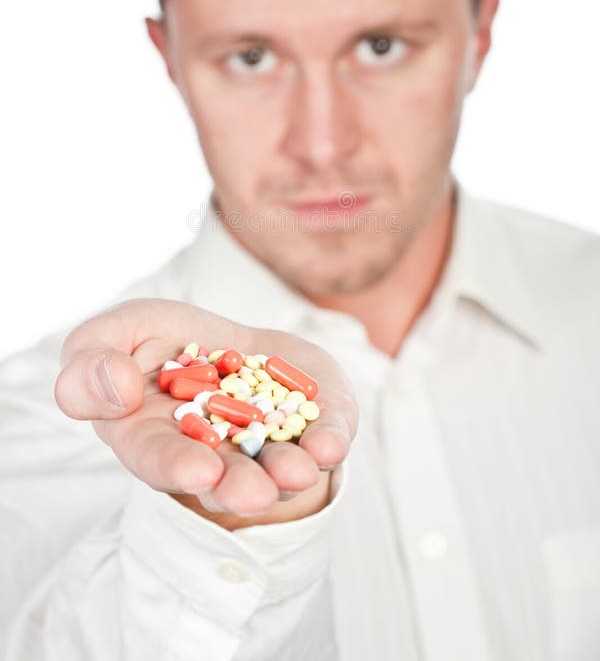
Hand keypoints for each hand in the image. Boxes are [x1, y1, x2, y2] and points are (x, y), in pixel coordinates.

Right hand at [55, 298, 357, 527]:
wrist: (226, 339)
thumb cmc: (157, 341)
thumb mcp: (112, 335)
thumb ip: (90, 365)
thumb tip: (117, 390)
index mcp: (156, 439)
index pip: (160, 459)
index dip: (177, 467)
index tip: (200, 471)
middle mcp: (216, 455)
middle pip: (226, 478)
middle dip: (241, 487)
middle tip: (254, 492)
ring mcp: (270, 443)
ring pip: (278, 466)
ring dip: (289, 472)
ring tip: (297, 471)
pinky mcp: (313, 421)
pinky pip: (323, 435)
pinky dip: (329, 440)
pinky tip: (331, 443)